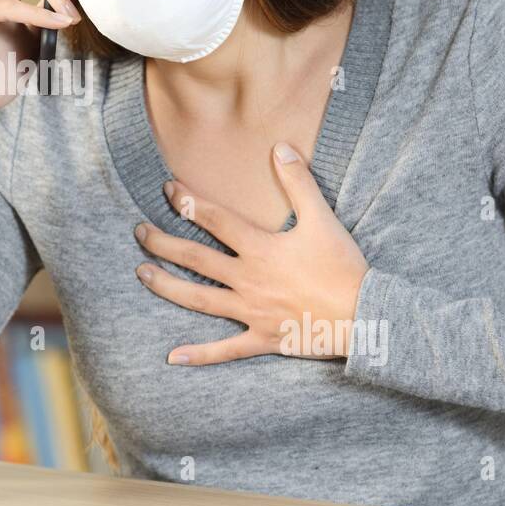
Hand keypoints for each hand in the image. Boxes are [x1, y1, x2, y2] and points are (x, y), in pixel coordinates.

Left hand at [134, 142, 368, 363]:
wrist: (366, 316)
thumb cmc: (344, 267)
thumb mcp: (323, 218)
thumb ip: (299, 182)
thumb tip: (280, 147)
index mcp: (261, 249)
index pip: (215, 221)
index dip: (189, 203)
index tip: (167, 190)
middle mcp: (248, 280)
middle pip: (196, 258)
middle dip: (163, 243)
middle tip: (138, 232)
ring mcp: (252, 312)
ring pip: (199, 300)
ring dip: (167, 286)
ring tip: (141, 274)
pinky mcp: (262, 339)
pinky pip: (225, 350)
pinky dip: (199, 355)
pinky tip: (172, 357)